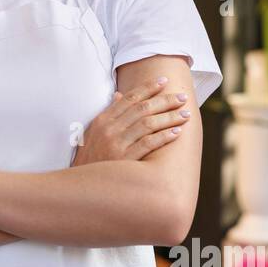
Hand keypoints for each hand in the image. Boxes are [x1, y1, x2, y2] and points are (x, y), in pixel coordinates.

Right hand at [71, 77, 190, 165]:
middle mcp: (110, 129)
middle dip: (165, 101)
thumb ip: (109, 114)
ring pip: (148, 124)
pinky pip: (148, 144)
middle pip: (142, 108)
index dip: (148, 88)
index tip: (164, 81)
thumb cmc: (91, 158)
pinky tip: (177, 132)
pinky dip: (164, 136)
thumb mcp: (94, 132)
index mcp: (103, 120)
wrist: (82, 184)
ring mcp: (117, 144)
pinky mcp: (125, 159)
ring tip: (185, 114)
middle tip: (182, 97)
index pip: (129, 98)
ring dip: (170, 117)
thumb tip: (119, 95)